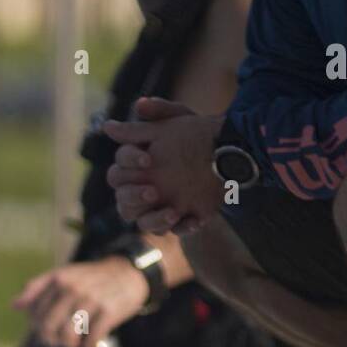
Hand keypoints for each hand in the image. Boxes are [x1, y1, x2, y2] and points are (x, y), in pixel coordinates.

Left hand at [13, 257, 148, 346]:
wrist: (129, 272)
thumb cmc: (92, 278)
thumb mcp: (64, 275)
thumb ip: (38, 288)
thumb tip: (15, 306)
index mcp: (58, 279)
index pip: (35, 313)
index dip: (38, 328)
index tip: (49, 330)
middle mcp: (72, 288)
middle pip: (48, 328)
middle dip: (52, 340)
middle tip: (61, 341)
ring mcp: (91, 300)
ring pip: (68, 336)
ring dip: (70, 346)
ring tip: (77, 344)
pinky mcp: (108, 311)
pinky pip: (92, 340)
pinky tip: (93, 345)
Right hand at [105, 98, 224, 234]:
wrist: (228, 151)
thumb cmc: (195, 134)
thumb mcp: (178, 120)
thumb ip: (155, 114)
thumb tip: (120, 117)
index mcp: (134, 166)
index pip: (119, 168)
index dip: (130, 163)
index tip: (148, 159)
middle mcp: (140, 188)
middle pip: (122, 199)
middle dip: (134, 196)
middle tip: (153, 192)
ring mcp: (158, 207)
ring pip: (141, 220)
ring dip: (154, 219)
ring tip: (174, 212)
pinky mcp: (178, 219)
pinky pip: (173, 231)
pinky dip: (182, 228)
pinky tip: (196, 221)